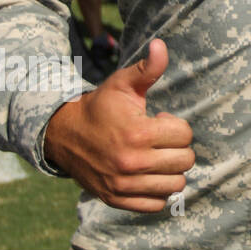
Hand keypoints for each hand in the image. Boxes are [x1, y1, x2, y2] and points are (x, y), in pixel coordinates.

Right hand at [44, 39, 194, 212]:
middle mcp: (131, 162)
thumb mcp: (123, 84)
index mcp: (138, 133)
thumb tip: (161, 44)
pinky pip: (156, 205)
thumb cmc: (101, 106)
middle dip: (177, 148)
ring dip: (171, 171)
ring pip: (176, 185)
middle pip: (185, 161)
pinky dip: (157, 193)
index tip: (159, 121)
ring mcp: (123, 184)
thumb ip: (148, 67)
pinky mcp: (116, 199)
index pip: (185, 135)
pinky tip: (148, 176)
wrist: (64, 134)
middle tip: (158, 140)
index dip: (176, 126)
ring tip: (155, 158)